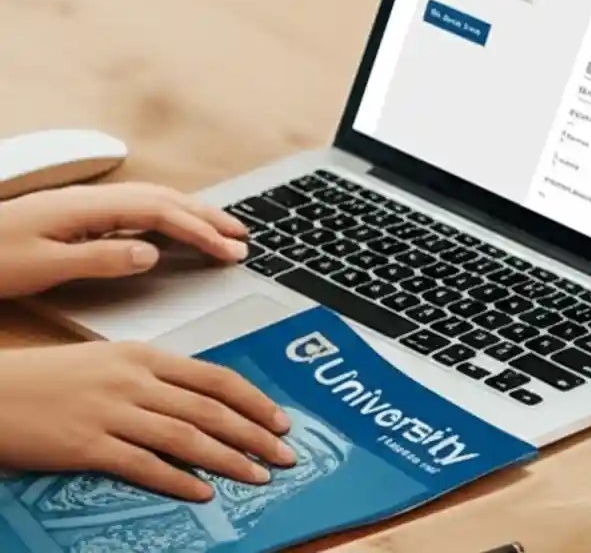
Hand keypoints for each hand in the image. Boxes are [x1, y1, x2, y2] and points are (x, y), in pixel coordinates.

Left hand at [0, 183, 248, 298]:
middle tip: (242, 238)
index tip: (230, 251)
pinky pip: (137, 208)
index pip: (160, 214)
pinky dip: (167, 215)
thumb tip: (151, 253)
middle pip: (163, 199)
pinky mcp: (77, 215)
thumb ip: (101, 259)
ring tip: (220, 229)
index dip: (200, 232)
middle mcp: (91, 199)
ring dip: (191, 212)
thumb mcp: (44, 268)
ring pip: (152, 200)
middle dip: (207, 217)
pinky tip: (172, 228)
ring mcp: (85, 204)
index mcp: (87, 208)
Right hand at [0, 341, 294, 500]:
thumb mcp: (109, 363)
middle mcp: (134, 382)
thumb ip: (154, 378)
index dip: (255, 402)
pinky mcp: (87, 446)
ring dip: (229, 459)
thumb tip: (200, 403)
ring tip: (257, 475)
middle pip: (211, 410)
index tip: (281, 421)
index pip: (215, 378)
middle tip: (285, 455)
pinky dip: (178, 480)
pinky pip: (144, 465)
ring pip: (187, 438)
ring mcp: (112, 413)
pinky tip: (203, 492)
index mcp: (144, 357)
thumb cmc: (47, 378)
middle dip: (255, 435)